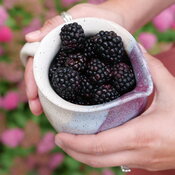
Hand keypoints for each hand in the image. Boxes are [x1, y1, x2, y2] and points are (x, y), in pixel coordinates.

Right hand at [24, 3, 124, 114]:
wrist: (118, 21)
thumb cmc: (96, 15)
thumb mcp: (77, 16)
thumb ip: (55, 25)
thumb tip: (29, 38)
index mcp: (54, 46)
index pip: (37, 64)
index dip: (33, 80)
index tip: (32, 97)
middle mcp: (61, 58)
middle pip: (45, 77)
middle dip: (40, 95)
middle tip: (37, 111)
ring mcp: (74, 66)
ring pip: (59, 83)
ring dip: (53, 99)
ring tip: (50, 113)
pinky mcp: (87, 71)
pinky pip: (78, 84)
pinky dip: (72, 95)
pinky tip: (70, 106)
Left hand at [55, 53, 174, 170]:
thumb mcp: (172, 90)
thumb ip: (151, 69)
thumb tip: (135, 49)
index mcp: (141, 135)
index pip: (98, 145)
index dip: (75, 143)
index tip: (60, 135)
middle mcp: (136, 154)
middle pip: (95, 159)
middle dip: (73, 150)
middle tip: (59, 137)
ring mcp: (139, 162)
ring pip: (102, 165)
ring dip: (82, 155)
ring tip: (70, 142)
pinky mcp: (142, 164)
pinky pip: (113, 163)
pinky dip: (96, 157)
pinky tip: (91, 146)